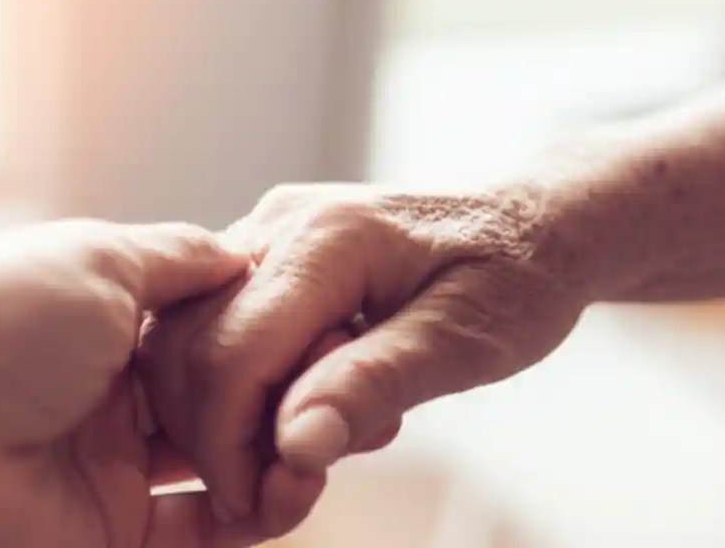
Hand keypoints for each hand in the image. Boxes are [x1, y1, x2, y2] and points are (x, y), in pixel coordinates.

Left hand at [0, 220, 305, 546]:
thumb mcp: (98, 256)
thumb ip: (181, 257)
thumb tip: (244, 252)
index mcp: (103, 315)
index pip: (208, 321)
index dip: (264, 324)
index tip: (323, 322)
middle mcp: (109, 390)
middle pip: (222, 395)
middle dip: (279, 394)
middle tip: (331, 390)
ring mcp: (109, 465)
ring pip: (220, 465)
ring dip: (274, 457)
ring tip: (318, 446)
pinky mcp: (109, 534)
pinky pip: (199, 532)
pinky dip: (251, 516)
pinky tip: (286, 490)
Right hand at [138, 184, 593, 521]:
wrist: (536, 222)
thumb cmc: (519, 274)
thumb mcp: (469, 338)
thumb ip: (378, 383)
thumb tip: (294, 445)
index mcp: (327, 237)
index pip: (227, 352)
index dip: (227, 445)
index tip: (263, 502)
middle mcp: (278, 223)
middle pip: (187, 348)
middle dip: (218, 437)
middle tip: (287, 488)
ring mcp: (266, 235)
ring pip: (187, 342)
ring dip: (227, 415)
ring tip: (318, 439)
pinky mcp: (267, 258)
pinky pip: (216, 331)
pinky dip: (242, 391)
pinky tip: (310, 408)